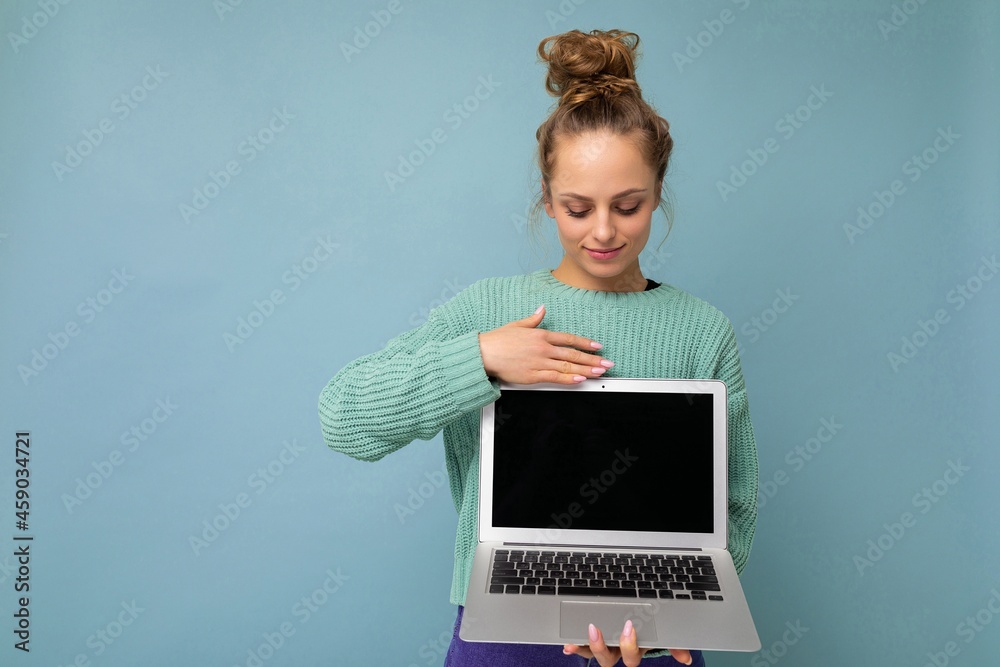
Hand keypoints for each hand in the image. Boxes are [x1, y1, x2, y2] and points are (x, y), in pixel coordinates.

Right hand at [478, 305, 612, 383]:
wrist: (483, 353)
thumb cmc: (497, 340)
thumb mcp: (517, 325)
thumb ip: (533, 319)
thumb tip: (542, 309)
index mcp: (540, 335)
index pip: (568, 338)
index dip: (585, 343)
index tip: (597, 347)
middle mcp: (542, 348)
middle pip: (572, 354)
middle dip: (592, 359)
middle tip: (607, 363)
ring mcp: (538, 362)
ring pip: (567, 366)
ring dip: (585, 369)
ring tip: (599, 372)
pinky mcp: (532, 375)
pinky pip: (554, 377)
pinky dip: (568, 378)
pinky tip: (580, 379)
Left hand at [562, 620, 692, 666]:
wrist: (642, 624)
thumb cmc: (651, 629)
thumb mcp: (662, 635)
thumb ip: (674, 644)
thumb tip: (686, 658)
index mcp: (634, 651)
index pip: (632, 656)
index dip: (628, 645)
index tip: (629, 627)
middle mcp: (617, 654)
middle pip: (608, 659)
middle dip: (600, 647)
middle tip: (595, 629)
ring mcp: (604, 649)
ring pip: (592, 654)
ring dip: (583, 648)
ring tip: (572, 642)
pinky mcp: (591, 642)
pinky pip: (582, 647)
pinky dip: (574, 646)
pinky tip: (567, 643)